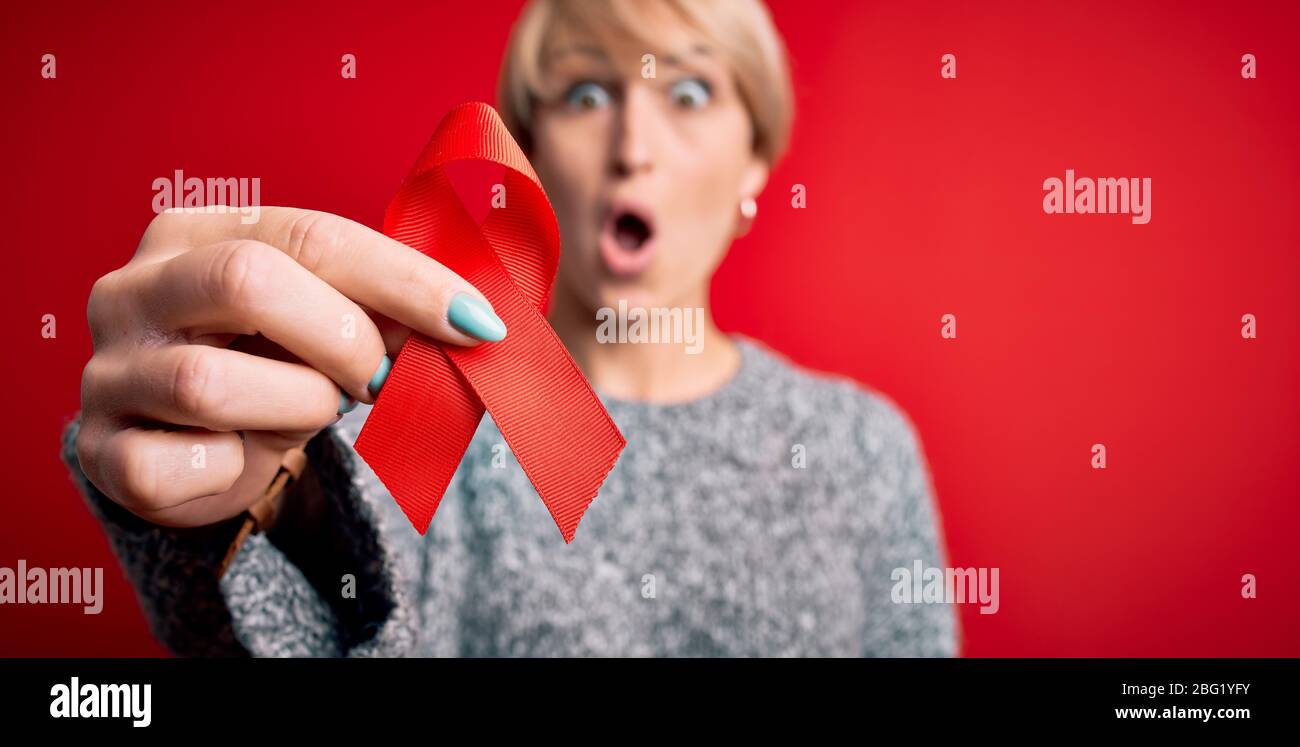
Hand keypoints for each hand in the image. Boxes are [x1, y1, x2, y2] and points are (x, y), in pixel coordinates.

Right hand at [75, 206, 505, 527]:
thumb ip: (379, 306)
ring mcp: (108, 370)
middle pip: (248, 282)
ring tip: (310, 410)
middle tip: (380, 377)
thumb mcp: (321, 316)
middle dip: (342, 338)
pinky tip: (242, 457)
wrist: (190, 443)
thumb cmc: (270, 363)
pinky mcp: (101, 452)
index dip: (403, 280)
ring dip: (294, 407)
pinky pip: (175, 467)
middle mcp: (133, 289)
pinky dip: (233, 471)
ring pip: (209, 383)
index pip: (311, 234)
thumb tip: (472, 320)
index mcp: (193, 232)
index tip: (477, 322)